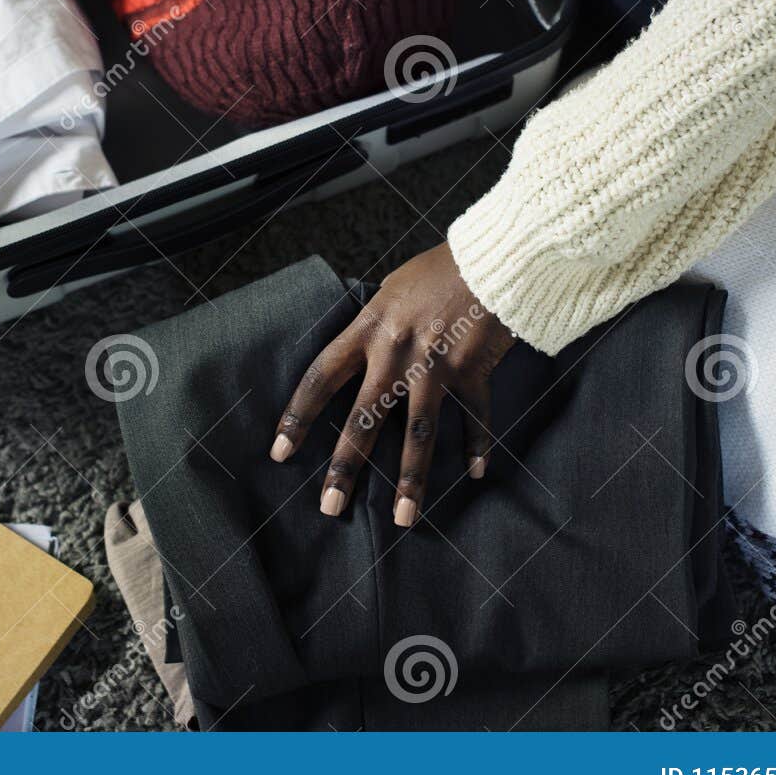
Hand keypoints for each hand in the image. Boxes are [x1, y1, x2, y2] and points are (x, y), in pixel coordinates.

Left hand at [270, 242, 516, 526]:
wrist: (494, 256)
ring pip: (418, 433)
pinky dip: (478, 445)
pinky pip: (474, 417)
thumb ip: (374, 324)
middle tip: (330, 507)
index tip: (280, 452)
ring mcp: (436, 367)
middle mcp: (396, 353)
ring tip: (401, 518)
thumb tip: (358, 350)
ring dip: (409, 479)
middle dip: (345, 466)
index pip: (321, 377)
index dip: (298, 416)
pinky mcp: (473, 372)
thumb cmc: (440, 268)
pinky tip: (476, 473)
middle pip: (363, 418)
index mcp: (369, 329)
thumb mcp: (391, 289)